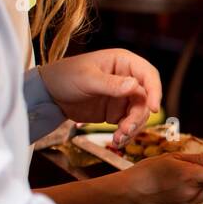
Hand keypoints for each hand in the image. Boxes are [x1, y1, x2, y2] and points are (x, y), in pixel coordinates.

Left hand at [37, 49, 161, 146]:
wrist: (48, 95)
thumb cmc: (64, 77)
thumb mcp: (86, 79)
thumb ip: (110, 84)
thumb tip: (135, 86)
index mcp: (124, 62)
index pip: (149, 75)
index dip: (155, 91)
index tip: (153, 108)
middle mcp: (128, 79)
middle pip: (146, 99)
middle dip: (138, 117)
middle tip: (126, 129)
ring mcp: (124, 96)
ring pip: (139, 114)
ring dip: (132, 128)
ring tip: (119, 139)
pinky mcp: (117, 111)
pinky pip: (129, 124)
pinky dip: (125, 133)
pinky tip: (117, 140)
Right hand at [114, 150, 202, 203]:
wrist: (130, 193)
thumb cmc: (147, 172)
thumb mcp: (173, 158)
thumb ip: (200, 158)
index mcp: (191, 176)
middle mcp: (192, 193)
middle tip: (190, 169)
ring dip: (201, 186)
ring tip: (181, 180)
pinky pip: (199, 201)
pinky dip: (194, 195)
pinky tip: (178, 189)